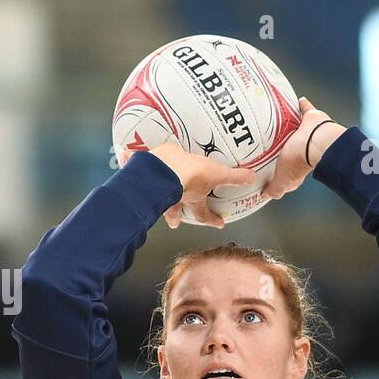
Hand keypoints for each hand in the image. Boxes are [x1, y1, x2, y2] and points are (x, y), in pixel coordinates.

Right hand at [126, 142, 258, 228]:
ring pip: (154, 194)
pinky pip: (136, 167)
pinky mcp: (143, 174)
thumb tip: (252, 177)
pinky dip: (130, 160)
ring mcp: (156, 189)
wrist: (162, 169)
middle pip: (174, 210)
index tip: (220, 224)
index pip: (203, 213)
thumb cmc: (188, 174)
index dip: (212, 219)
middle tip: (174, 223)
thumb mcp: (215, 172)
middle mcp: (173, 196)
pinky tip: (126, 154)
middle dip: (174, 217)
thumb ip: (233, 176)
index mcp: (191, 197)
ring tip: (148, 191)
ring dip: (153, 195)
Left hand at [261, 98, 343, 200]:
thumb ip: (276, 189)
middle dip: (280, 145)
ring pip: (295, 129)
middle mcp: (303, 149)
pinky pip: (305, 109)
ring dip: (287, 125)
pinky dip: (302, 104)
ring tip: (275, 119)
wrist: (316, 142)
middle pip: (289, 147)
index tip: (268, 166)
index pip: (286, 169)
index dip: (279, 169)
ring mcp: (307, 133)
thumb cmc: (299, 161)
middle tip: (267, 140)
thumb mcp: (283, 181)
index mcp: (297, 166)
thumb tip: (265, 195)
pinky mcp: (311, 118)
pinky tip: (295, 100)